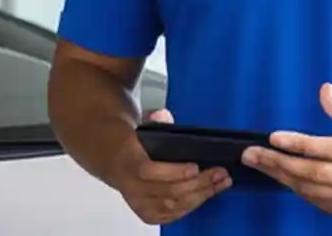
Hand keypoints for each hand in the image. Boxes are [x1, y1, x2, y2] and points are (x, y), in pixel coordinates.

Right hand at [113, 108, 231, 224]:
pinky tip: (207, 194)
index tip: (195, 166)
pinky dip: (191, 206)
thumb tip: (163, 115)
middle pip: (166, 192)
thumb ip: (152, 120)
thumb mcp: (137, 125)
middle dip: (197, 184)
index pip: (147, 171)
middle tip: (219, 172)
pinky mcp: (145, 212)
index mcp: (126, 159)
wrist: (110, 159)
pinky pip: (171, 215)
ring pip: (171, 206)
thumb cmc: (130, 141)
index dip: (173, 172)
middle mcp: (130, 185)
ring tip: (221, 182)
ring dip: (200, 196)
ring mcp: (137, 202)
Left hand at [242, 83, 331, 215]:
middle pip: (311, 172)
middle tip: (252, 153)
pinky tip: (276, 173)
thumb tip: (325, 90)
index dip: (297, 143)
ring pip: (307, 188)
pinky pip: (310, 198)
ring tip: (257, 161)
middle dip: (278, 162)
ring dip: (278, 175)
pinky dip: (291, 185)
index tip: (274, 137)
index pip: (325, 148)